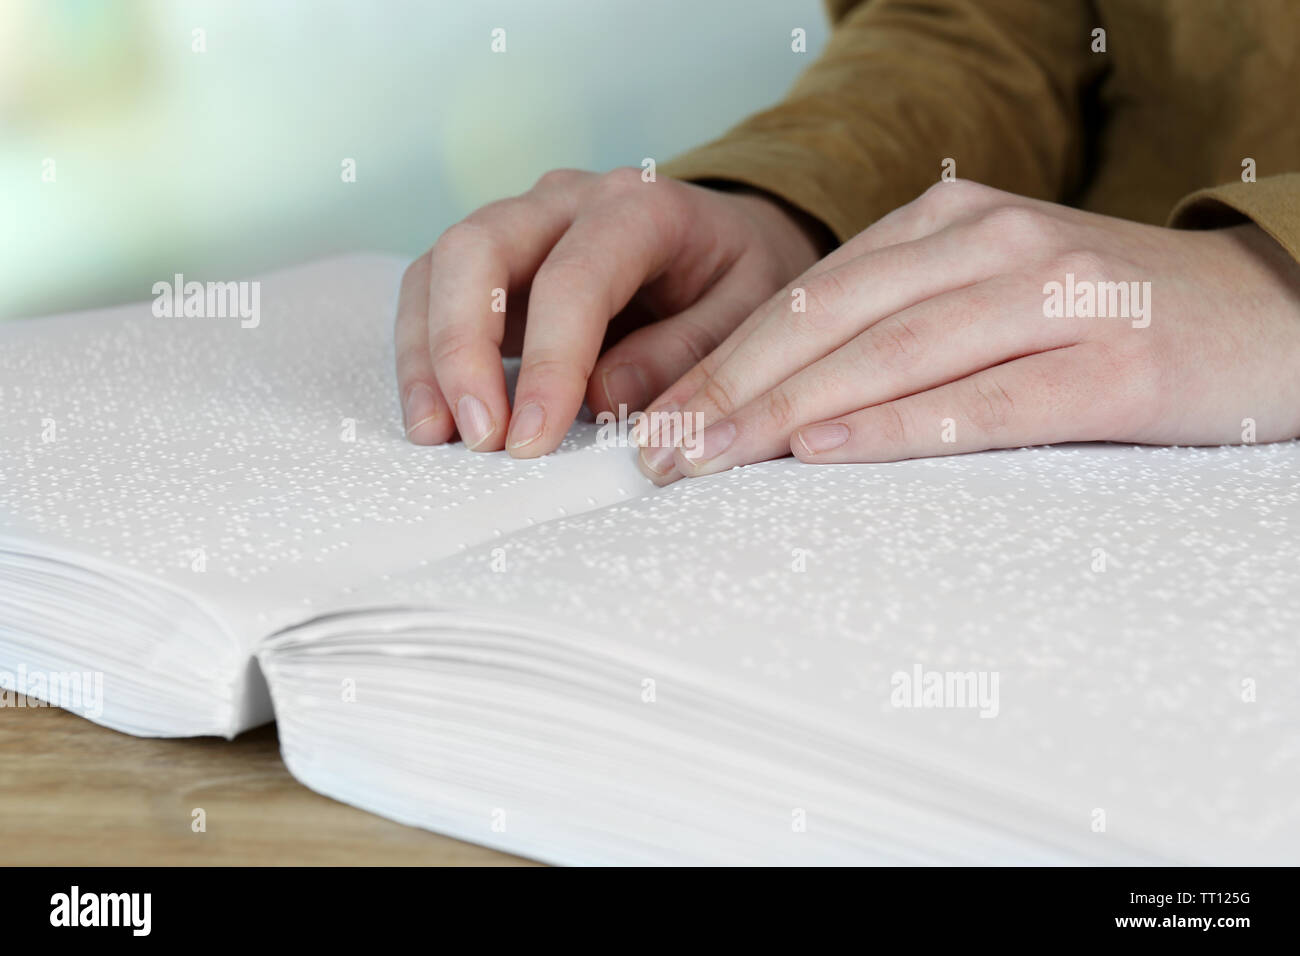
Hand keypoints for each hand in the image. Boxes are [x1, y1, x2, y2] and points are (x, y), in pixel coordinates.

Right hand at [395, 168, 827, 455]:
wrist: (730, 242)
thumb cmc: (740, 280)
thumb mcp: (751, 316)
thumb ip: (688, 355)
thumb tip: (602, 398)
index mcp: (641, 206)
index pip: (574, 278)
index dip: (548, 363)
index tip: (532, 440)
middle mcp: (567, 200)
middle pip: (478, 249)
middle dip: (463, 348)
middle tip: (479, 437)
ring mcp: (522, 223)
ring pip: (441, 268)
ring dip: (429, 356)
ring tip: (437, 435)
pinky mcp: (495, 261)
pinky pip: (435, 292)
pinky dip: (425, 354)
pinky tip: (437, 415)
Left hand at [635, 181, 1299, 480]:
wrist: (1271, 310)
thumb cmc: (1106, 315)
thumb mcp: (990, 290)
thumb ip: (899, 321)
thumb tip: (779, 397)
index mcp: (952, 221)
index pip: (810, 295)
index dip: (724, 357)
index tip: (657, 416)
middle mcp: (995, 243)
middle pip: (833, 320)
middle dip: (730, 390)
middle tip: (657, 452)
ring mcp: (1058, 298)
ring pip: (893, 354)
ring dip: (787, 411)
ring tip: (709, 460)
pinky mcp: (1114, 365)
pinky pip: (986, 398)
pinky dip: (899, 427)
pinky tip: (826, 452)